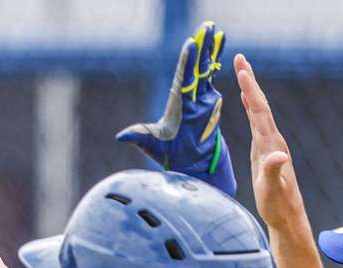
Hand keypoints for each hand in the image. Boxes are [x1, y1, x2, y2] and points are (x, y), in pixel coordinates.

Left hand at [117, 20, 234, 195]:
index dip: (188, 61)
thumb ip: (139, 136)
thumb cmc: (169, 155)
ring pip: (206, 70)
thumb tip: (120, 136)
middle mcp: (188, 97)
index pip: (183, 76)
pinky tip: (222, 50)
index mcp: (177, 102)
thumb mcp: (151, 144)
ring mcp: (200, 99)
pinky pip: (214, 80)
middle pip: (196, 68)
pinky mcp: (211, 104)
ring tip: (216, 32)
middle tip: (207, 27)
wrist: (189, 165)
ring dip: (211, 51)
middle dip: (201, 48)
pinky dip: (218, 65)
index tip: (192, 43)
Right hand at [234, 54, 310, 236]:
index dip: (250, 90)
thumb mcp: (272, 190)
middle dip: (250, 82)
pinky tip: (248, 102)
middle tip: (240, 59)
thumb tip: (278, 157)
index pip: (259, 112)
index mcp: (271, 145)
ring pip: (259, 112)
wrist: (286, 217)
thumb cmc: (277, 206)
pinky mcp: (265, 152)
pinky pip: (257, 123)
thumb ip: (274, 172)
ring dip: (250, 92)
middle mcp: (272, 141)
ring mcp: (269, 145)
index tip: (242, 71)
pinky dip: (252, 109)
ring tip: (243, 73)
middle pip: (260, 105)